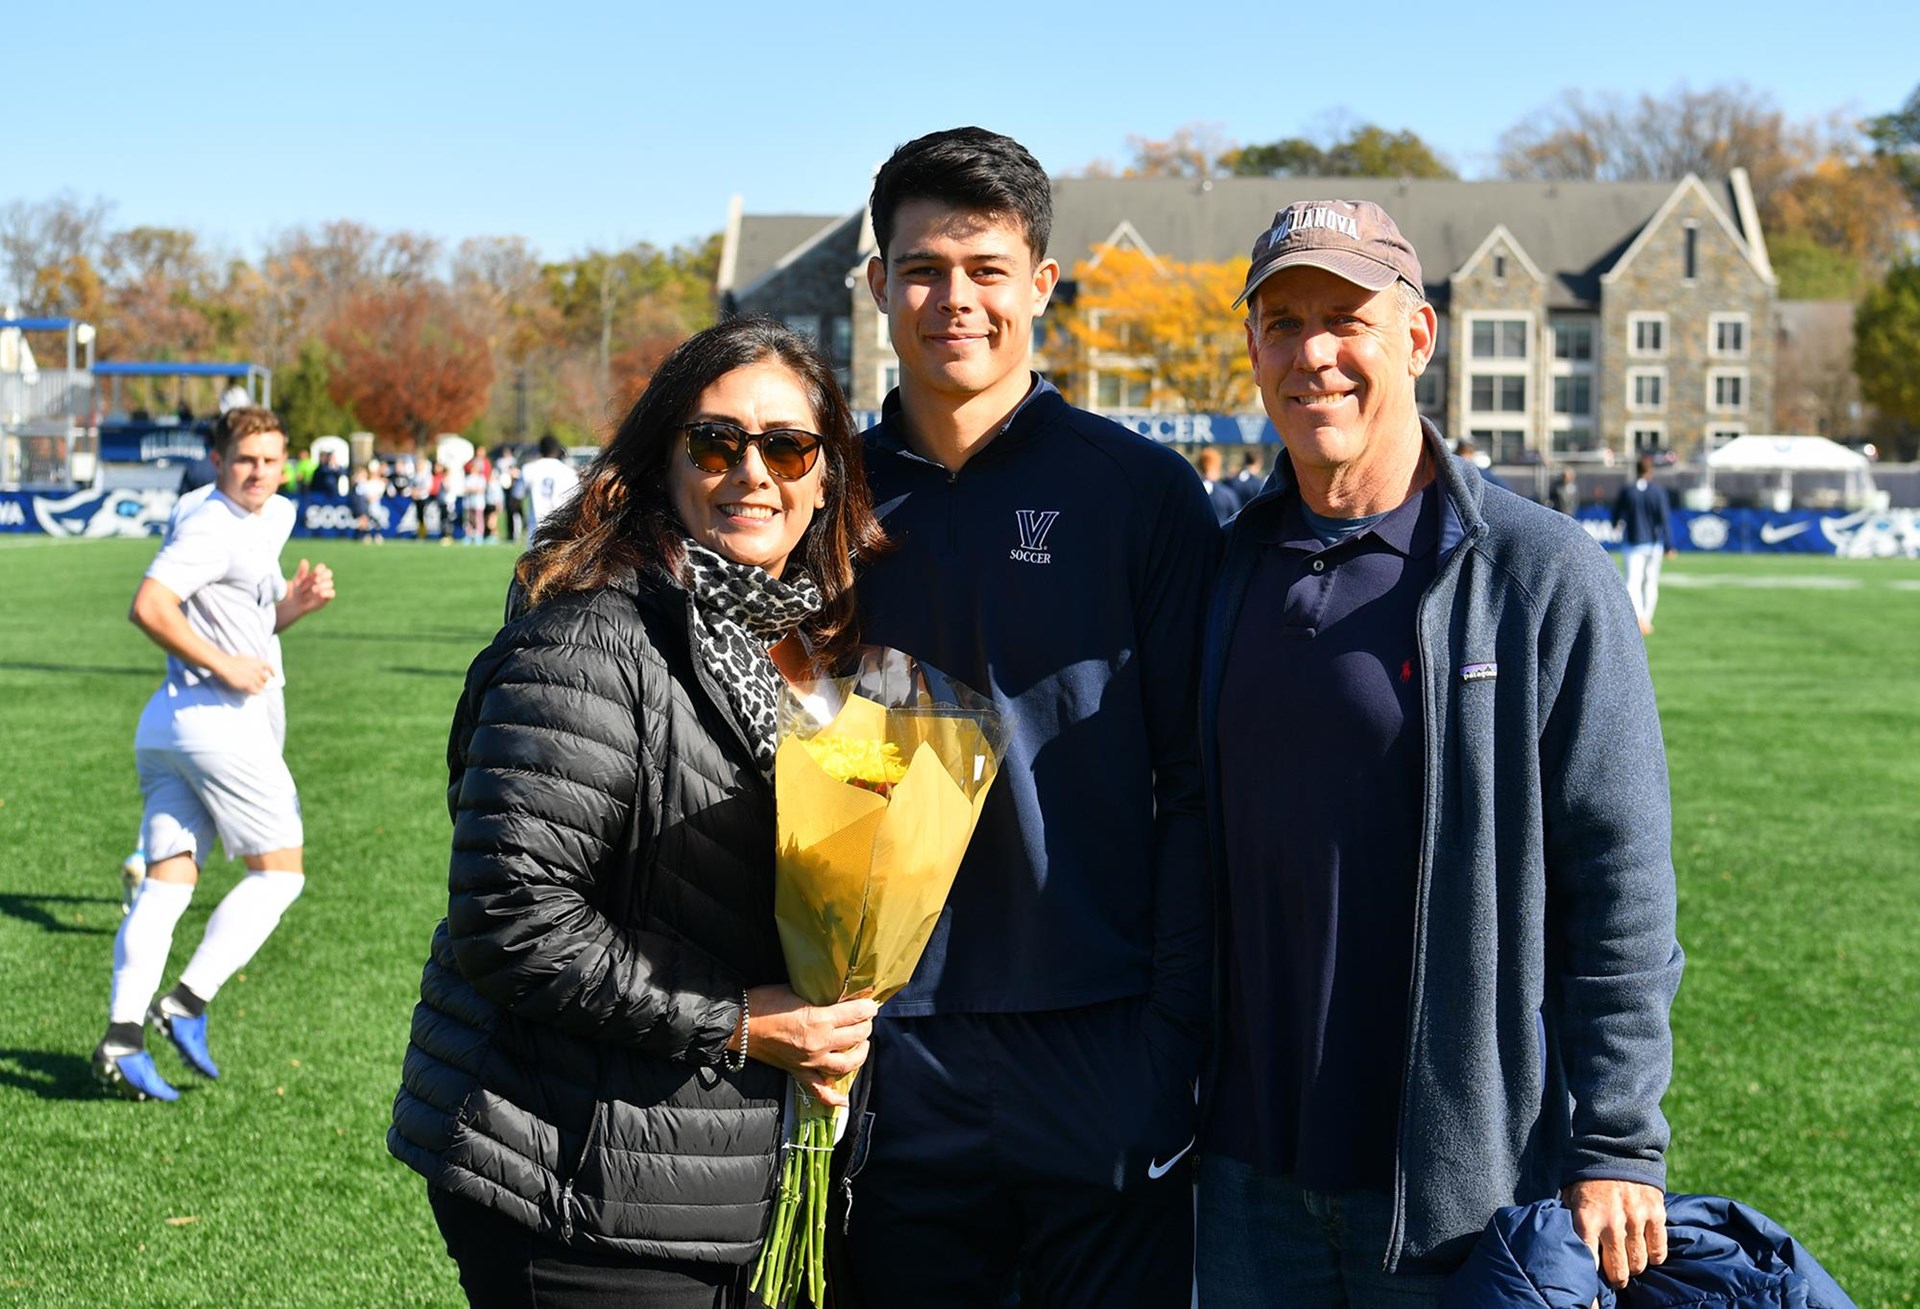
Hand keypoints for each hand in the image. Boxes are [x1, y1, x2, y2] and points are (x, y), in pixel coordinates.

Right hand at [214, 653, 276, 693]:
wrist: (225, 665)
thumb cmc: (232, 660)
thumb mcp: (245, 658)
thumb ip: (252, 662)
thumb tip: (255, 667)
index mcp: (259, 662)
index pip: (270, 667)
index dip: (272, 672)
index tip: (273, 676)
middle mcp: (259, 670)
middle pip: (266, 679)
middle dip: (264, 681)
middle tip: (259, 683)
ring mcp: (255, 678)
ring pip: (262, 686)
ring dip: (259, 687)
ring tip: (253, 687)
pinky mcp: (249, 685)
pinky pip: (256, 691)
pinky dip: (255, 692)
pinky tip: (251, 691)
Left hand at [287, 559, 335, 613]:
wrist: (295, 603)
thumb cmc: (296, 590)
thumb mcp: (297, 580)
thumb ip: (301, 571)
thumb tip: (304, 560)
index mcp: (316, 574)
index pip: (322, 568)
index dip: (320, 569)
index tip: (315, 572)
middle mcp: (322, 580)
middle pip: (329, 573)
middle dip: (323, 576)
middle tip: (316, 580)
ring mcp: (325, 588)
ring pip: (330, 583)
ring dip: (323, 585)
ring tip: (314, 589)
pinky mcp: (327, 597)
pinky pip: (332, 593)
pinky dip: (328, 593)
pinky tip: (320, 594)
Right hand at [740, 986, 877, 1107]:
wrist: (738, 1024)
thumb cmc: (764, 1002)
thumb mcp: (796, 991)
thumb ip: (819, 996)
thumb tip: (839, 995)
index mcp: (819, 1020)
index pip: (857, 1014)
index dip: (868, 1008)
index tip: (870, 1004)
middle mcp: (819, 1043)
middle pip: (857, 1036)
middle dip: (866, 1025)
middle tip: (865, 1019)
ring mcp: (809, 1061)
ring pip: (847, 1064)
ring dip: (860, 1054)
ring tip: (862, 1044)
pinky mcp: (798, 1072)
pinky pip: (818, 1090)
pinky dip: (833, 1098)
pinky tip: (843, 1099)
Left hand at [1562, 1178, 1666, 1288]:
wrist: (1615, 1148)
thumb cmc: (1587, 1177)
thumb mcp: (1570, 1197)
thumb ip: (1571, 1223)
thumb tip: (1567, 1252)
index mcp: (1585, 1218)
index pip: (1587, 1262)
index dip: (1590, 1285)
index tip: (1592, 1298)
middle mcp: (1611, 1221)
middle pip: (1618, 1271)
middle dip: (1615, 1279)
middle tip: (1613, 1276)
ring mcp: (1636, 1218)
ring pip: (1639, 1264)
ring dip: (1633, 1268)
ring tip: (1627, 1263)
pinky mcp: (1656, 1213)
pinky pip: (1658, 1251)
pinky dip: (1653, 1257)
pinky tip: (1645, 1253)